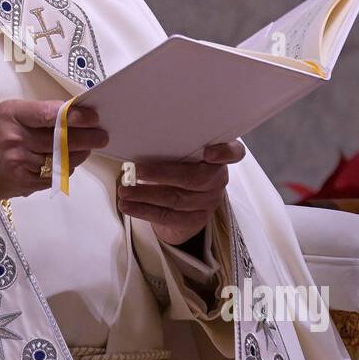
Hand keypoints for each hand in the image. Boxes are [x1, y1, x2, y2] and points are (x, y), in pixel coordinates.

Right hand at [0, 99, 108, 198]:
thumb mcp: (9, 112)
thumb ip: (39, 112)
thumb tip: (74, 113)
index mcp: (11, 115)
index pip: (50, 115)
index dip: (76, 116)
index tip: (93, 116)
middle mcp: (15, 139)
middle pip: (61, 139)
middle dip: (87, 137)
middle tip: (102, 135)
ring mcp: (19, 163)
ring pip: (62, 159)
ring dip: (79, 153)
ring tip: (87, 147)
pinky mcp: (23, 182)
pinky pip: (55, 175)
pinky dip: (66, 168)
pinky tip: (68, 161)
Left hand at [115, 140, 245, 246]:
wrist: (185, 204)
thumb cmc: (180, 167)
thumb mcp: (182, 153)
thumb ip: (174, 145)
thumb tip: (141, 139)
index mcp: (218, 158)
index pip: (234, 152)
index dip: (224, 152)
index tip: (208, 152)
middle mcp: (218, 180)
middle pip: (194, 178)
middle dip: (162, 174)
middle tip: (137, 170)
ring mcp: (208, 202)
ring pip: (176, 199)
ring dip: (145, 195)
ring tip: (124, 191)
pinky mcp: (194, 220)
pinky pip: (167, 217)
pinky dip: (144, 211)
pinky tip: (127, 206)